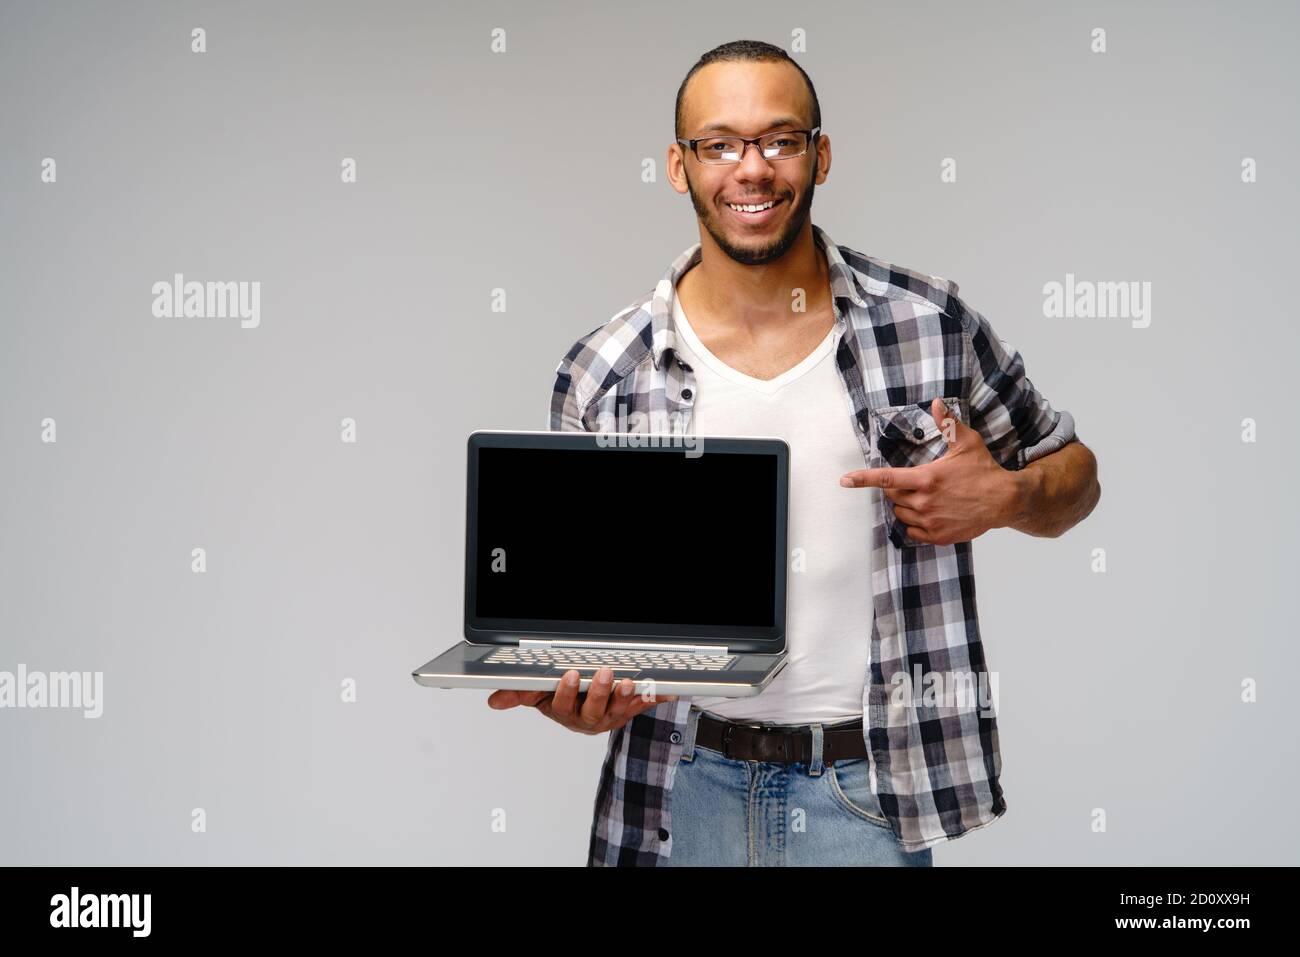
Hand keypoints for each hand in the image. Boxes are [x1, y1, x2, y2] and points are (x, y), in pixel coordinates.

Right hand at [486, 667, 676, 734]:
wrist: (589, 709)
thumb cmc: (563, 698)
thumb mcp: (538, 695)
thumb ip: (519, 695)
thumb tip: (494, 701)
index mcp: (563, 712)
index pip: (561, 705)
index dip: (566, 692)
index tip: (570, 675)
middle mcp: (587, 719)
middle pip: (592, 711)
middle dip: (598, 693)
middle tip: (603, 674)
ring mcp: (610, 717)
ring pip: (618, 712)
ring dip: (624, 697)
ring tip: (628, 682)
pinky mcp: (629, 712)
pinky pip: (642, 707)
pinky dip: (654, 698)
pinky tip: (665, 690)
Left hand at [838, 397, 1019, 544]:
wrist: (1005, 500)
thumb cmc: (984, 470)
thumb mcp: (967, 443)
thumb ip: (948, 424)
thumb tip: (936, 402)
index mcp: (926, 478)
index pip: (886, 478)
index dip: (862, 479)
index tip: (844, 480)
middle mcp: (924, 502)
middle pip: (892, 496)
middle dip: (897, 489)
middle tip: (917, 483)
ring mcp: (930, 521)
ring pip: (901, 515)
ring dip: (905, 506)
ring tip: (925, 498)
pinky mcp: (938, 536)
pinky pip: (913, 533)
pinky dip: (915, 524)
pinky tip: (929, 514)